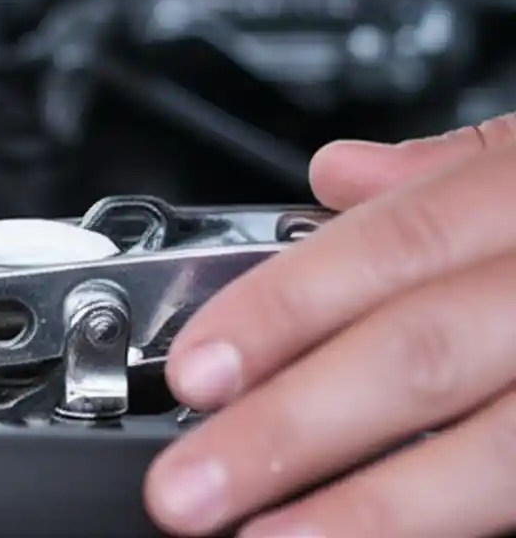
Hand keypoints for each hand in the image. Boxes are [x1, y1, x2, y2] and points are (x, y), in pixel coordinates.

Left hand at [145, 116, 515, 537]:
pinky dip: (449, 524)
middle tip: (187, 484)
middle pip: (414, 355)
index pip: (386, 249)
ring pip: (494, 451)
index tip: (192, 371)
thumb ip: (448, 173)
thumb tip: (337, 171)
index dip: (280, 311)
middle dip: (289, 424)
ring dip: (370, 506)